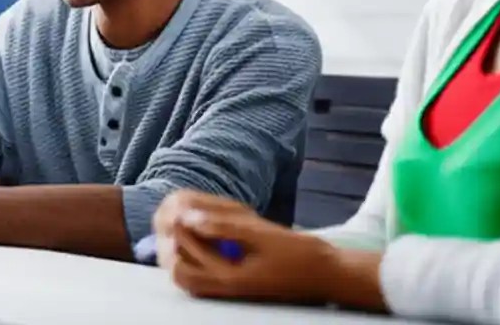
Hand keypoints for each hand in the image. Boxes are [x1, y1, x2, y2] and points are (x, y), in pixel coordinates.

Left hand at [152, 190, 338, 303]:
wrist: (326, 275)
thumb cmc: (300, 254)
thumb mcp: (262, 234)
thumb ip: (224, 227)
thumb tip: (188, 217)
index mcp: (228, 278)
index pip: (184, 258)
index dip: (178, 231)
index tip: (179, 210)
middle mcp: (224, 289)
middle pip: (179, 272)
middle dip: (173, 245)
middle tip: (178, 218)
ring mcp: (229, 290)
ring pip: (189, 277)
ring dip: (183, 252)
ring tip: (193, 225)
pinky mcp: (236, 285)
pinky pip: (204, 275)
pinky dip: (198, 256)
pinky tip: (211, 234)